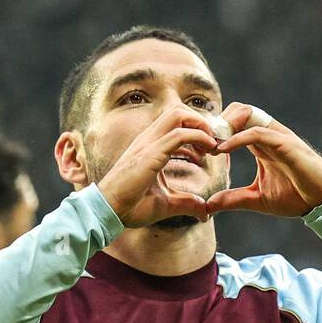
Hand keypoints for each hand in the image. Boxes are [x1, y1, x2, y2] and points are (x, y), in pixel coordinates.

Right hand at [96, 106, 218, 226]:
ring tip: (212, 146)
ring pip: (178, 114)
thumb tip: (204, 212)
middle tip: (213, 144)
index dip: (197, 129)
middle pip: (178, 110)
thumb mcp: (166, 204)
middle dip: (202, 121)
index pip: (176, 122)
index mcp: (150, 145)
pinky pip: (178, 135)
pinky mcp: (149, 155)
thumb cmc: (130, 206)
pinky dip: (198, 137)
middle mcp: (148, 139)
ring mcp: (148, 144)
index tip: (210, 149)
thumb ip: (186, 203)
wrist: (108, 212)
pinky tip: (208, 150)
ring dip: (201, 125)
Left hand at [205, 102, 321, 216]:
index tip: (195, 148)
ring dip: (223, 126)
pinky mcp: (286, 143)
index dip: (212, 132)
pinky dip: (237, 138)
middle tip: (198, 143)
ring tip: (207, 144)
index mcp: (260, 144)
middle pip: (236, 111)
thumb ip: (233, 199)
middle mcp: (267, 134)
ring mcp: (277, 136)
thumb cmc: (297, 196)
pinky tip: (222, 149)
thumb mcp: (257, 199)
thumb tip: (209, 205)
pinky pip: (257, 132)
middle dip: (215, 123)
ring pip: (245, 115)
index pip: (232, 125)